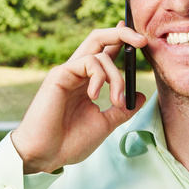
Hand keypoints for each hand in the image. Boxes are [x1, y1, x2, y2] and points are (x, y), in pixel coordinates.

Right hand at [11, 21, 147, 173]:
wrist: (46, 154)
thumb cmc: (69, 142)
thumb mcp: (104, 124)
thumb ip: (122, 109)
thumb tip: (141, 95)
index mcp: (86, 82)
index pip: (105, 53)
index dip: (121, 41)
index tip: (140, 41)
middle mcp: (77, 73)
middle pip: (99, 39)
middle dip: (123, 34)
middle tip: (142, 42)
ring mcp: (68, 72)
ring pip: (100, 53)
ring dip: (117, 77)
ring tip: (116, 102)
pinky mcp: (60, 74)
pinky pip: (89, 62)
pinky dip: (100, 77)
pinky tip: (94, 96)